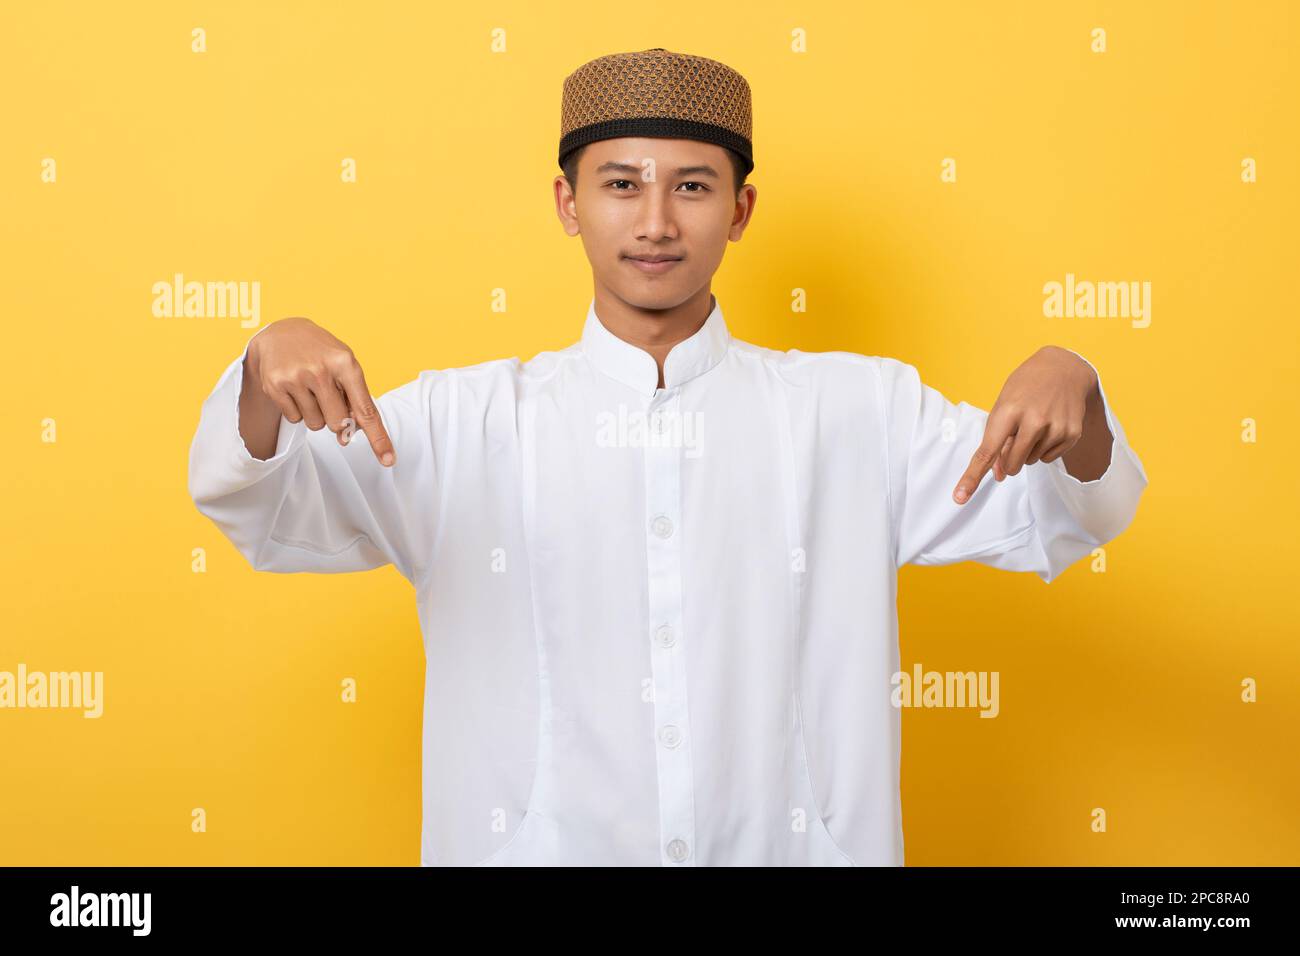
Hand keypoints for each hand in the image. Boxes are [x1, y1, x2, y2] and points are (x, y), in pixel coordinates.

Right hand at [246, 317, 395, 465]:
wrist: (281, 333)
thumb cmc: (322, 355)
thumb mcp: (345, 368)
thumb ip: (354, 402)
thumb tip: (345, 438)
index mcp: (346, 363)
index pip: (366, 409)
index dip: (378, 437)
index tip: (389, 460)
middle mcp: (321, 370)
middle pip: (338, 423)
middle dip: (335, 417)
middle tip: (327, 395)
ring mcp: (296, 377)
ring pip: (316, 425)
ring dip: (315, 413)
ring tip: (309, 388)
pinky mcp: (275, 385)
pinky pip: (294, 419)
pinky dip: (297, 410)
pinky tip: (294, 388)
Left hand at [953, 346, 1097, 503]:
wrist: (1063, 368)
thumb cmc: (1025, 388)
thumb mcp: (1003, 406)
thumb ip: (996, 441)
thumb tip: (999, 475)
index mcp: (1008, 410)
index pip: (987, 451)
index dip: (972, 476)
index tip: (959, 497)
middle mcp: (1033, 419)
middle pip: (1012, 464)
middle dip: (1008, 460)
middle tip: (1015, 436)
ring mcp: (1055, 427)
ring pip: (1031, 462)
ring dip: (1028, 450)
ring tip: (1036, 422)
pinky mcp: (1072, 433)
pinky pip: (1049, 458)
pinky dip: (1045, 448)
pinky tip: (1050, 425)